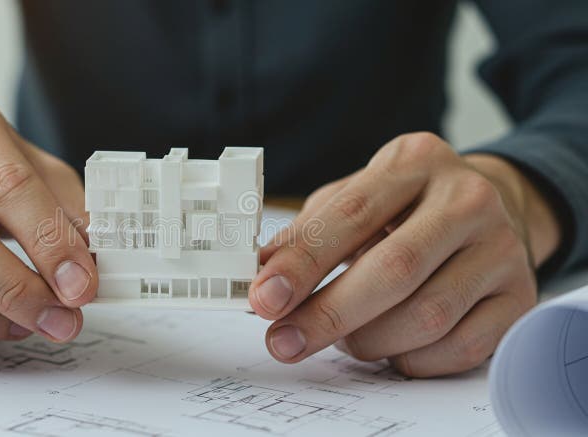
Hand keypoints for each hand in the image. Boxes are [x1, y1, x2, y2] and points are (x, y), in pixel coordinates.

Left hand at [251, 132, 560, 376]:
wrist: (484, 209)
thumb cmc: (402, 208)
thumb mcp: (351, 199)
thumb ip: (307, 234)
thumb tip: (262, 278)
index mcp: (416, 161)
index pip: (351, 214)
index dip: (303, 262)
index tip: (265, 298)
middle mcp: (468, 198)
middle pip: (394, 270)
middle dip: (329, 314)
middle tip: (285, 340)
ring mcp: (502, 248)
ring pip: (426, 317)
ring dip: (368, 341)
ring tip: (343, 337)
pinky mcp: (520, 295)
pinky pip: (461, 348)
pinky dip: (411, 359)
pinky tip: (390, 348)